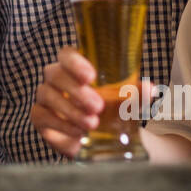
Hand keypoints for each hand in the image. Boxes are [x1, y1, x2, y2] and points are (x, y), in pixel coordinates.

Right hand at [31, 47, 153, 158]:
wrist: (106, 136)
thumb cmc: (113, 108)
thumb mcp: (127, 102)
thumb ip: (137, 95)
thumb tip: (150, 89)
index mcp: (75, 66)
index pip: (66, 54)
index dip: (74, 62)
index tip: (90, 76)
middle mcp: (56, 78)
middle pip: (55, 74)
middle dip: (76, 91)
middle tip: (98, 106)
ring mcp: (46, 97)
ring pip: (47, 95)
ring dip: (70, 110)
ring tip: (91, 124)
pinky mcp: (40, 117)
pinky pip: (41, 115)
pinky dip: (60, 125)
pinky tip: (77, 133)